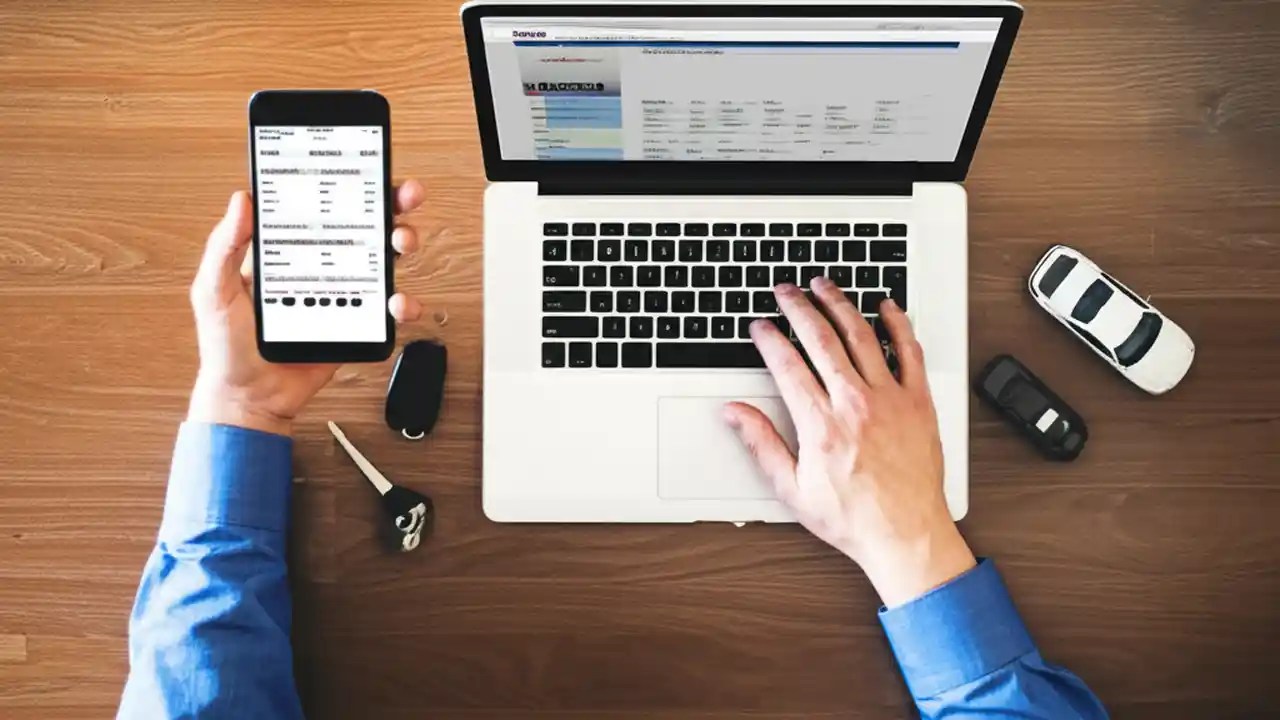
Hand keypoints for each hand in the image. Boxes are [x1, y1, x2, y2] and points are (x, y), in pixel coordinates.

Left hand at [186, 183, 426, 436]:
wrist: (249, 397)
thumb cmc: (226, 345)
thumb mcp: (213, 290)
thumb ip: (225, 247)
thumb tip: (241, 200)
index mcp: (287, 249)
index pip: (321, 204)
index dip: (346, 182)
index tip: (365, 165)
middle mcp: (320, 264)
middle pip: (364, 223)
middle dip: (392, 203)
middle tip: (405, 195)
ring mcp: (343, 293)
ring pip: (384, 258)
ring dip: (403, 242)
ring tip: (402, 243)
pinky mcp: (359, 323)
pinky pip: (389, 309)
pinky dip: (403, 302)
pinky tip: (398, 302)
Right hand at [724, 278, 974, 606]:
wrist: (906, 535)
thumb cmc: (853, 518)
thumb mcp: (792, 489)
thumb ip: (761, 443)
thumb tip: (735, 414)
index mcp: (820, 424)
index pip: (787, 365)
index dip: (769, 339)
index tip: (760, 326)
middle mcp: (855, 404)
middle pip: (821, 339)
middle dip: (799, 308)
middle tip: (786, 292)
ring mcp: (890, 399)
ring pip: (861, 336)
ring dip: (840, 305)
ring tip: (824, 286)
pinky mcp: (919, 402)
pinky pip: (910, 352)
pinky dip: (898, 325)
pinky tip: (887, 308)